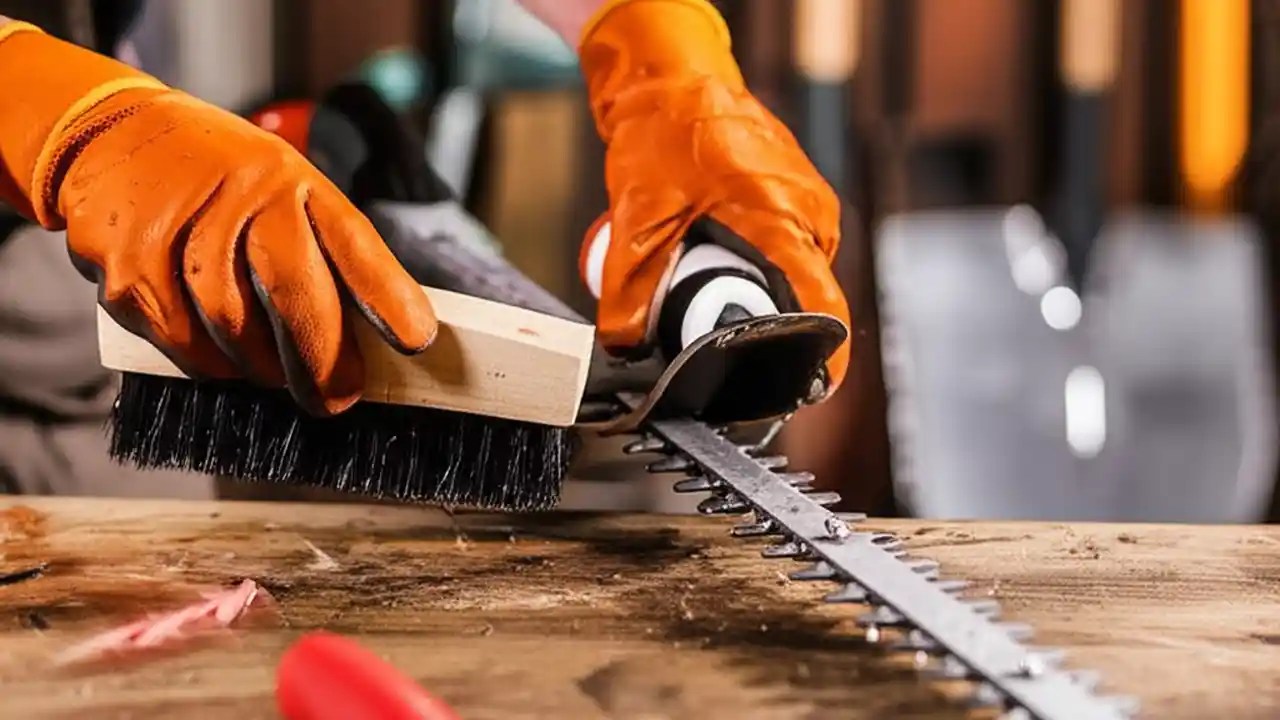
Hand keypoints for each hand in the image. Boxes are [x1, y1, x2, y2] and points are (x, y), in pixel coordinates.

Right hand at [0, 24, 435, 415]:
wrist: (111, 135)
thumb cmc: (220, 178)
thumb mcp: (281, 186)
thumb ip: (320, 249)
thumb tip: (371, 337)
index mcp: (292, 180)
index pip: (351, 240)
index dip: (386, 294)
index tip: (417, 339)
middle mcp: (240, 195)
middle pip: (293, 292)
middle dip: (323, 359)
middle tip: (338, 398)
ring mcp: (179, 226)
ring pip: (233, 327)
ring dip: (263, 367)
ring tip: (277, 376)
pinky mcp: (127, 263)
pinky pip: (181, 339)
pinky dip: (209, 363)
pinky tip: (222, 361)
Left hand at [576, 0, 850, 391]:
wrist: (673, 76)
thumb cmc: (666, 130)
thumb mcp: (638, 217)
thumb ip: (628, 290)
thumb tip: (624, 346)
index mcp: (784, 220)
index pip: (824, 309)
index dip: (819, 359)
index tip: (807, 390)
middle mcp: (810, 214)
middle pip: (803, 298)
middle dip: (766, 325)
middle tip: (719, 338)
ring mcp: (808, 202)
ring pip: (793, 274)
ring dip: (758, 292)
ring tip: (711, 292)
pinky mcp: (796, 197)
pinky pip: (788, 248)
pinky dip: (758, 265)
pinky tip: (719, 261)